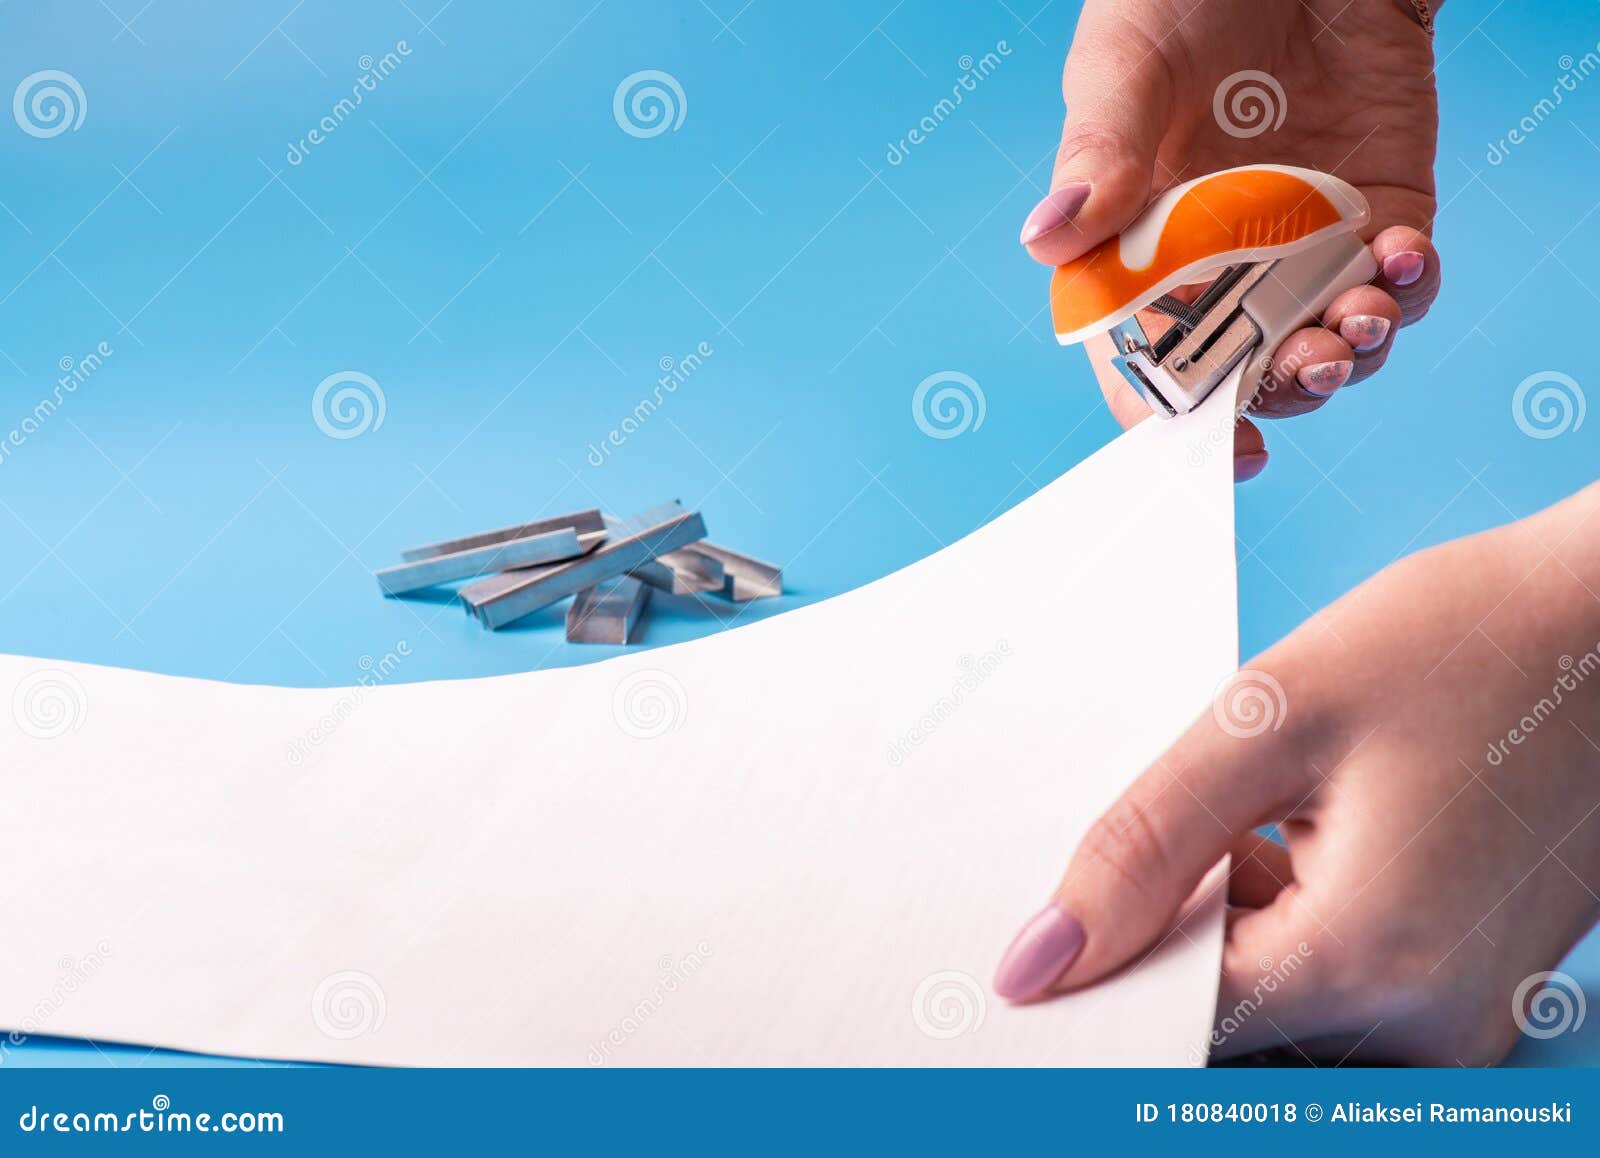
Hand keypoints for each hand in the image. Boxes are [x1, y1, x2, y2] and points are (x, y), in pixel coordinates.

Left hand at [992, 483, 1599, 1063]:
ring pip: (1278, 990)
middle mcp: (1430, 1023)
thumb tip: (1038, 961)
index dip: (1103, 968)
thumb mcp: (1272, 719)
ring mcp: (1464, 1010)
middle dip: (1175, 922)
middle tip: (1198, 807)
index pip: (1174, 1024)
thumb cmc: (1470, 641)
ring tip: (1276, 798)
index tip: (1050, 924)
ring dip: (1234, 908)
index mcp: (1373, 966)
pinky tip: (1312, 821)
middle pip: (1229, 1011)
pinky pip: (1340, 971)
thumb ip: (1143, 846)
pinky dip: (1292, 906)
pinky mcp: (1475, 979)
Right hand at [1025, 0, 1443, 480]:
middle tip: (1310, 365)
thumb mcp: (1125, 63)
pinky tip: (1402, 255)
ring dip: (1350, 353)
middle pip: (1246, 368)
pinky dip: (1408, 288)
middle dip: (1284, 389)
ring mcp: (1305, 243)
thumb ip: (1098, 153)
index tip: (1223, 449)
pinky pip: (1399, 281)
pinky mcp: (1381, 211)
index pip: (1146, 355)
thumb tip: (1044, 241)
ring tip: (1362, 320)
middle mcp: (1221, 261)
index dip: (1176, 415)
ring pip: (1328, 341)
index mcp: (1139, 246)